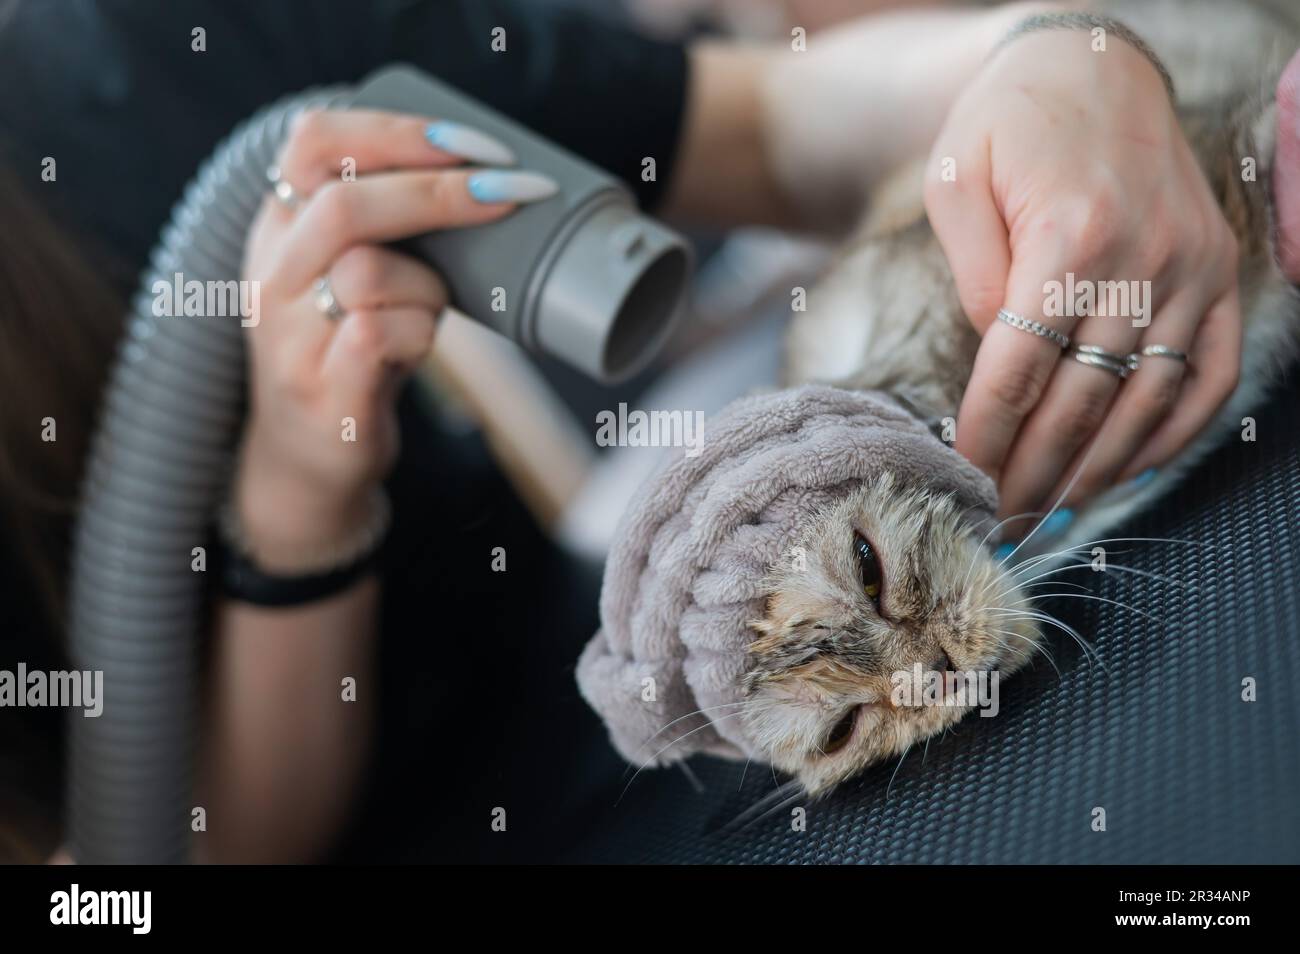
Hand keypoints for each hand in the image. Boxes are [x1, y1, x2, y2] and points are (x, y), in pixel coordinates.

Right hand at [236, 109, 555, 566]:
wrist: (306, 458)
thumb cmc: (352, 349)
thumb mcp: (354, 272)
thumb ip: (388, 221)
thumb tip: (491, 173)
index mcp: (278, 227)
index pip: (313, 141)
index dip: (395, 131)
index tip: (470, 142)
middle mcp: (270, 275)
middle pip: (344, 205)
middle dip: (439, 192)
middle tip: (510, 193)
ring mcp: (286, 338)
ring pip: (365, 274)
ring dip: (429, 282)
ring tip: (436, 303)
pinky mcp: (320, 393)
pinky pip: (377, 337)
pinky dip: (420, 330)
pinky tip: (422, 339)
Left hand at [924, 27, 1240, 528]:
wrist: (1092, 63)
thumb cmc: (1007, 121)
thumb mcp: (955, 182)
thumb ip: (974, 277)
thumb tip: (995, 359)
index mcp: (1069, 235)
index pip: (1019, 370)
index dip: (988, 436)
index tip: (963, 476)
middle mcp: (1143, 259)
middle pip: (1081, 400)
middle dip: (1034, 472)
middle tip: (1000, 520)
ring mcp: (1192, 269)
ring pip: (1147, 402)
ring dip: (1096, 469)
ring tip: (1052, 511)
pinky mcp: (1218, 272)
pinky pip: (1209, 375)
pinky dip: (1172, 433)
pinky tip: (1127, 469)